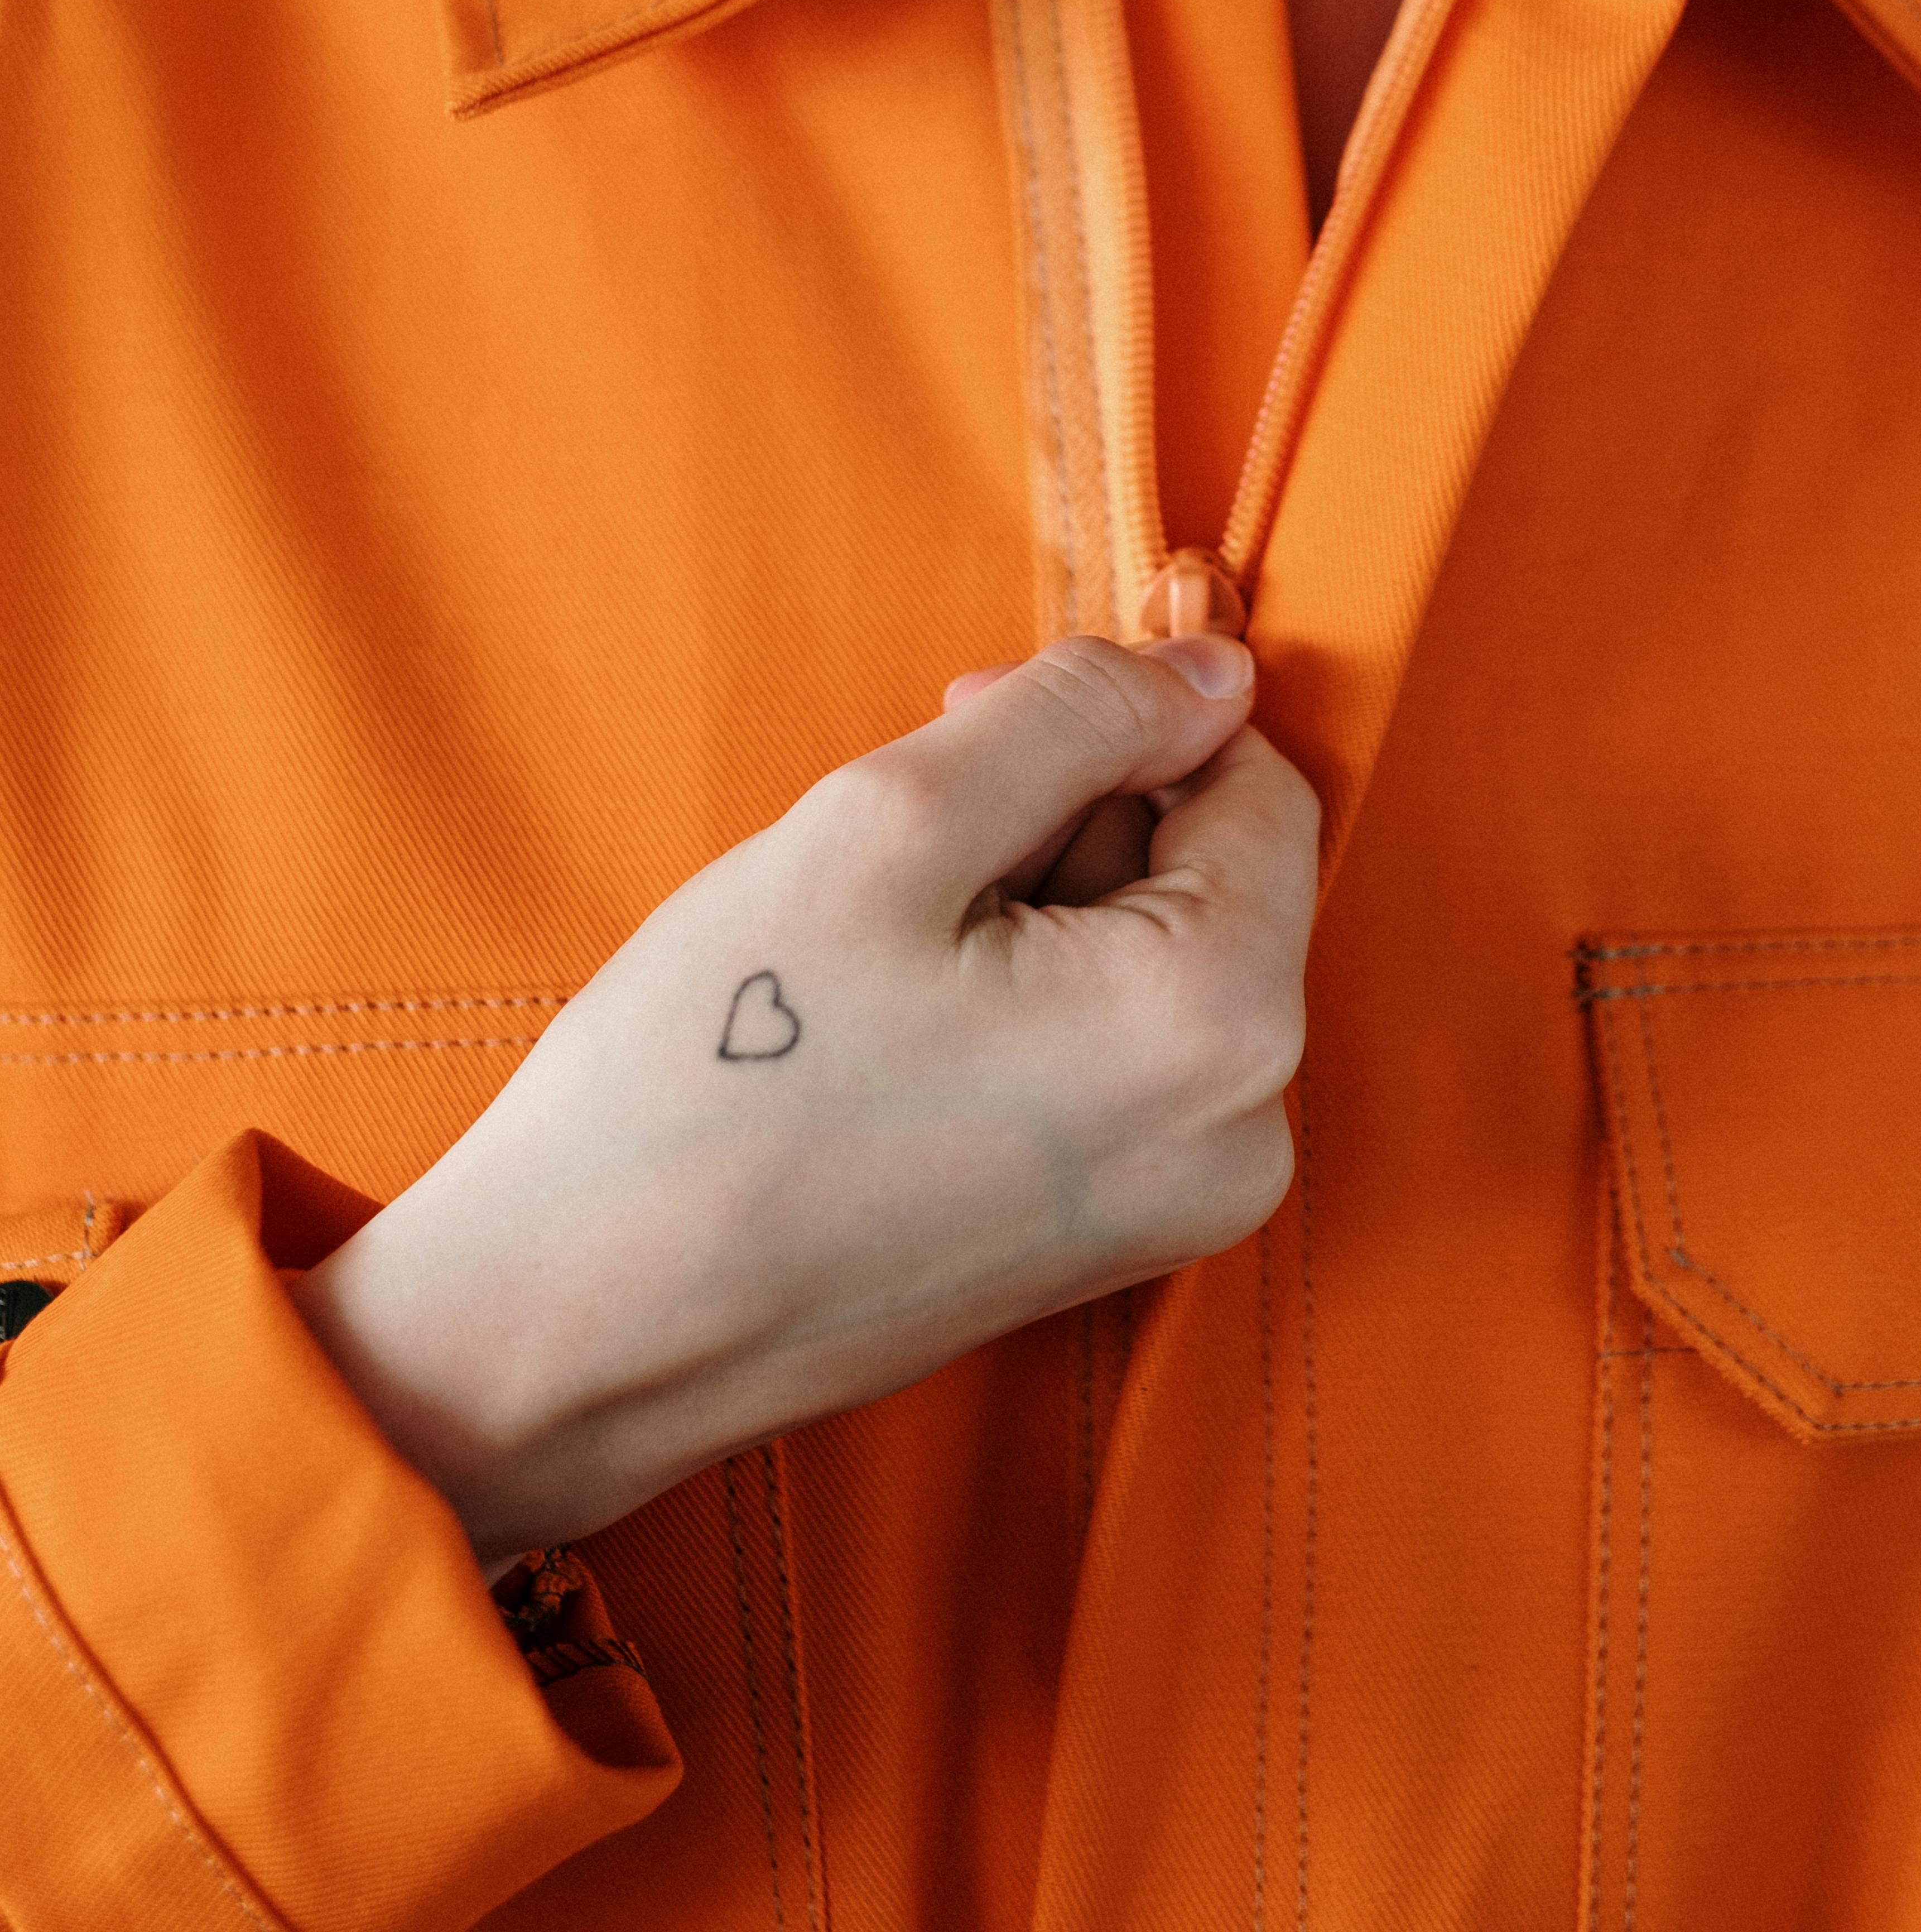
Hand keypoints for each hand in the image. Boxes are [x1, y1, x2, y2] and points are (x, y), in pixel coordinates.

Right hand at [292, 637, 1317, 1565]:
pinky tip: (895, 1027)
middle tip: (893, 857)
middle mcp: (1245, 1131)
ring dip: (1030, 906)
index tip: (961, 726)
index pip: (1254, 778)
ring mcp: (1183, 1204)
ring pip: (1152, 952)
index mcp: (1222, 1024)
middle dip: (1063, 819)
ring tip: (879, 958)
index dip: (1117, 717)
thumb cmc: (719, 1071)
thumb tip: (1214, 673)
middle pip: (1208, 869)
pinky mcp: (1110, 1239)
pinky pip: (1114, 1049)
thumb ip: (1081, 716)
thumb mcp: (894, 822)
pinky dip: (1022, 997)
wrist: (590, 1324)